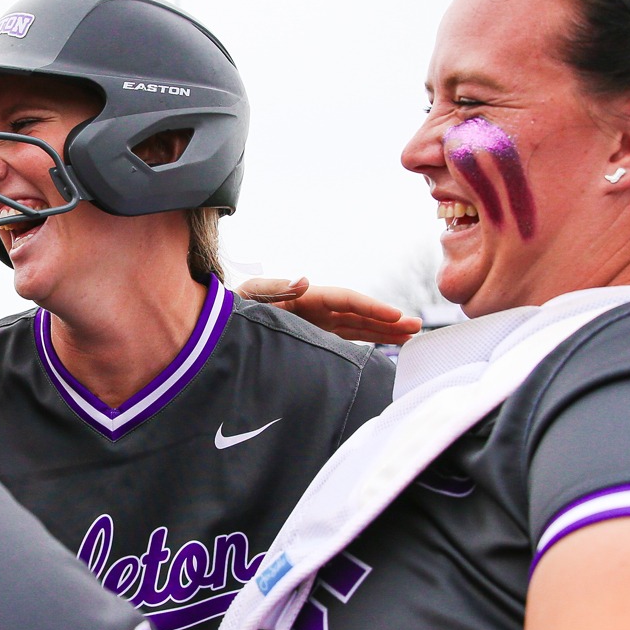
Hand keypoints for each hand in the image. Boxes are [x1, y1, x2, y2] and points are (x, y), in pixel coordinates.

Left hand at [233, 276, 421, 344]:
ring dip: (383, 331)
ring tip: (412, 337)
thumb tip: (306, 281)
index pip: (346, 301)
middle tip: (417, 328)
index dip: (372, 308)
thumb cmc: (228, 312)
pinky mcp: (312, 339)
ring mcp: (315, 325)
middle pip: (359, 314)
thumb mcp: (246, 297)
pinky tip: (385, 348)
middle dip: (388, 320)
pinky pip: (345, 340)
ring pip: (357, 327)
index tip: (396, 317)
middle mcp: (314, 310)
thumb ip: (273, 289)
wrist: (211, 329)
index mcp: (304, 298)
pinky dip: (366, 342)